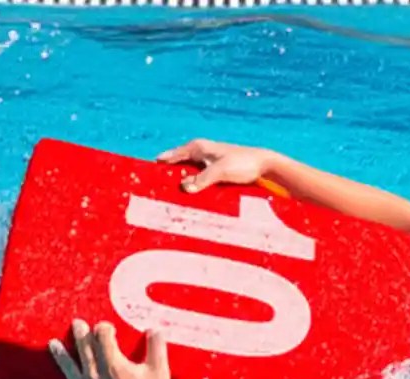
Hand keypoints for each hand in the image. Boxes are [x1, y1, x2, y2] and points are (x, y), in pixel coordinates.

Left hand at [33, 319, 172, 378]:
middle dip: (81, 333)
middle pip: (84, 347)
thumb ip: (156, 348)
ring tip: (52, 343)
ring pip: (68, 367)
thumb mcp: (160, 373)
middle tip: (77, 323)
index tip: (107, 327)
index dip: (104, 328)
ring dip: (60, 355)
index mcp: (113, 364)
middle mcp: (94, 374)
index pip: (103, 336)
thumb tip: (154, 328)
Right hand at [157, 139, 278, 193]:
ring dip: (179, 185)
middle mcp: (199, 153)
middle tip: (153, 193)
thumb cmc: (244, 164)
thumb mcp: (221, 171)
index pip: (170, 156)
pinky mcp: (213, 173)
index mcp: (197, 148)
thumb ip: (202, 179)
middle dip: (166, 177)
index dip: (157, 166)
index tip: (144, 177)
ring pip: (185, 174)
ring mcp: (206, 163)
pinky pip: (196, 181)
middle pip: (175, 166)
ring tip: (167, 199)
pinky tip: (187, 200)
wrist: (265, 165)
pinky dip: (190, 188)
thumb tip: (184, 188)